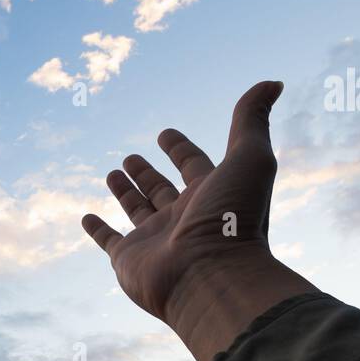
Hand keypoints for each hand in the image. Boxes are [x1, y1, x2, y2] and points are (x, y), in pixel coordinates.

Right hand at [82, 81, 315, 360]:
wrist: (210, 278)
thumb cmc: (233, 219)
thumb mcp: (249, 158)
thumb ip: (251, 120)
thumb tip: (273, 82)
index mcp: (211, 194)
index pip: (194, 165)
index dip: (180, 148)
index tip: (164, 133)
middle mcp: (184, 217)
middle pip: (163, 189)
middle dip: (149, 172)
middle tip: (133, 156)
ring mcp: (156, 240)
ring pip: (137, 211)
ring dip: (126, 192)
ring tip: (113, 172)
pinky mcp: (129, 259)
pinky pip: (109, 241)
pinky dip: (97, 230)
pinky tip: (86, 217)